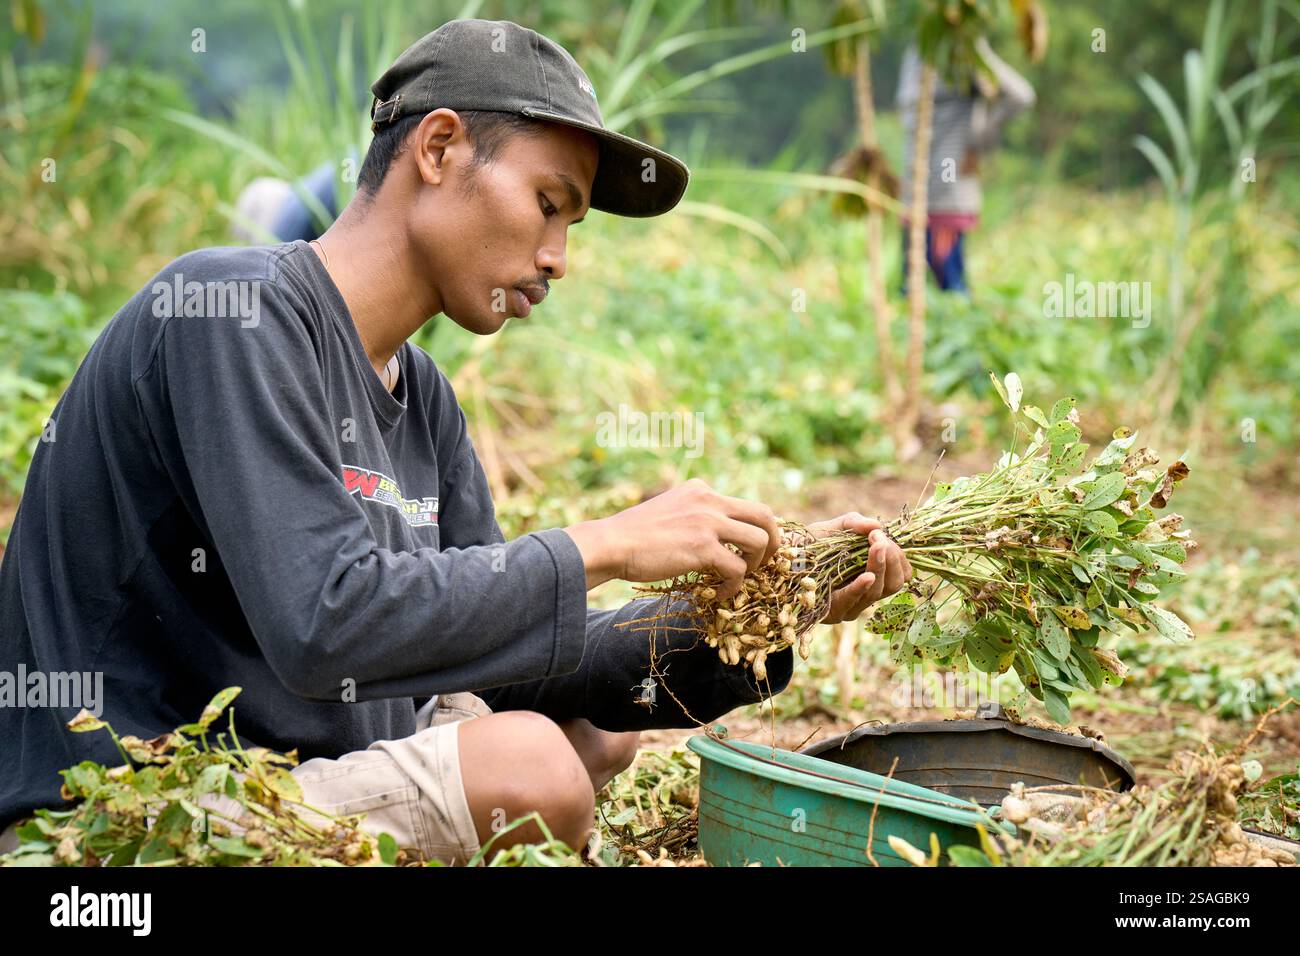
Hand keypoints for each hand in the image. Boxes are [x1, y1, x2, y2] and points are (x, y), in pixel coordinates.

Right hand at [564, 478, 780, 598]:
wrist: (610, 543)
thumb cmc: (632, 535)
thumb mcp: (668, 511)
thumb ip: (692, 515)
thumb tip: (711, 536)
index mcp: (700, 490)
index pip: (744, 504)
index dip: (754, 529)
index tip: (749, 550)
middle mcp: (709, 499)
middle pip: (764, 514)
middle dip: (773, 541)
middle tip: (764, 563)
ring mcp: (708, 522)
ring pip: (759, 541)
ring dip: (756, 565)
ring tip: (739, 580)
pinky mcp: (703, 547)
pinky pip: (738, 568)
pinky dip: (734, 586)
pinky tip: (719, 594)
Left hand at [805, 512, 911, 623]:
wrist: (779, 556)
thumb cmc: (811, 543)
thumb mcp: (836, 528)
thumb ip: (855, 524)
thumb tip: (877, 526)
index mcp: (873, 577)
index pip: (900, 575)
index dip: (899, 557)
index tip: (884, 538)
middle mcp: (865, 594)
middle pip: (893, 584)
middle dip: (892, 560)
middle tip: (881, 541)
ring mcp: (850, 605)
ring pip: (877, 592)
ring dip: (880, 567)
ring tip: (877, 546)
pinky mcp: (832, 611)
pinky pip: (851, 600)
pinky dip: (860, 588)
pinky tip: (867, 576)